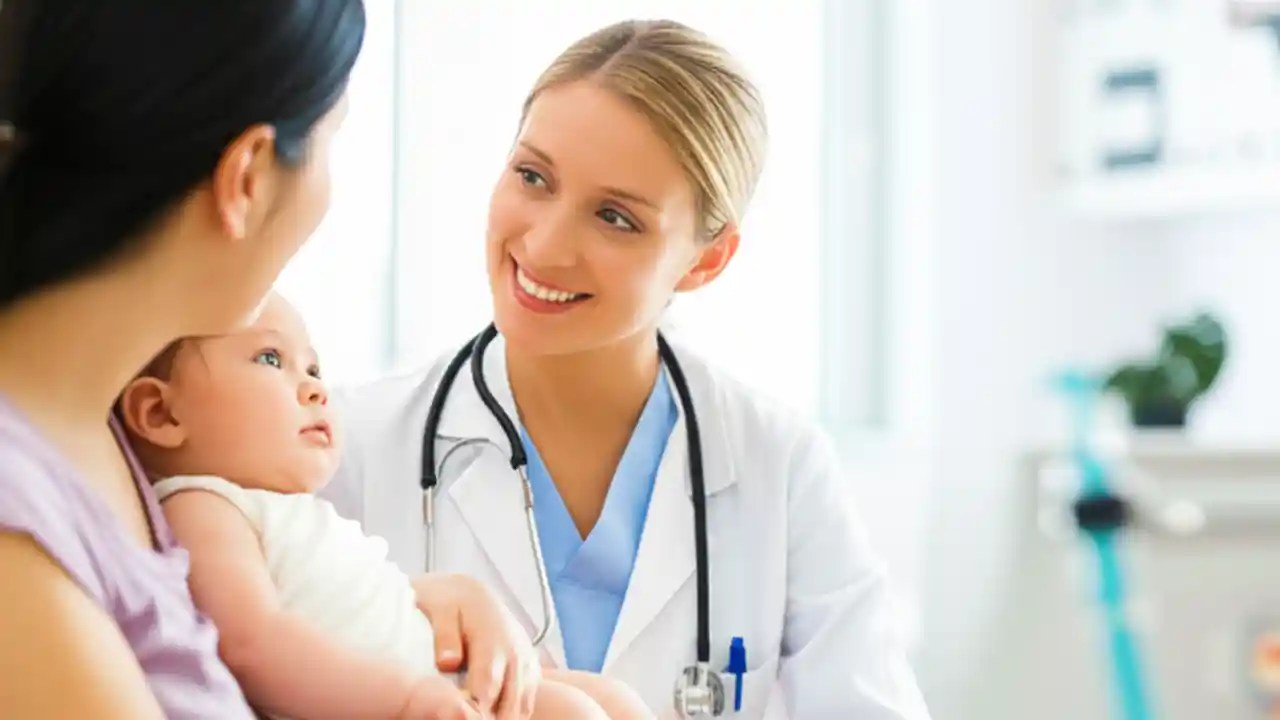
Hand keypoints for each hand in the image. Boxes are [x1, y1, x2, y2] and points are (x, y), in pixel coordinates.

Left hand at [413, 573, 540, 719]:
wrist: (471, 594)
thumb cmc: (449, 603)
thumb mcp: (440, 610)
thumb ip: (444, 636)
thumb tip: (447, 663)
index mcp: (493, 638)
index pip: (487, 685)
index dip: (474, 710)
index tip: (459, 716)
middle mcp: (516, 651)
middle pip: (509, 702)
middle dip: (489, 717)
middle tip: (467, 718)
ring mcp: (526, 660)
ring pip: (521, 706)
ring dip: (503, 716)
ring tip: (479, 718)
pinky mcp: (530, 668)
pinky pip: (527, 701)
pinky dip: (512, 712)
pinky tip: (493, 715)